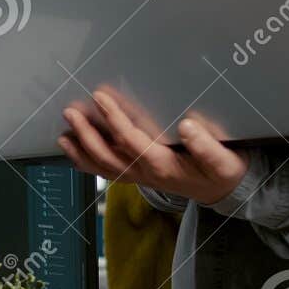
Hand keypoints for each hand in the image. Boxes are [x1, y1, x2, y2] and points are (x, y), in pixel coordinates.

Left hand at [58, 85, 248, 205]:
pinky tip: (74, 150)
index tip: (101, 97)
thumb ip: (207, 146)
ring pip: (105, 167)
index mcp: (165, 166)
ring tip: (63, 134)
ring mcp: (141, 177)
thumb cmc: (223, 171)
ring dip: (82, 150)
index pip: (132, 142)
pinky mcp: (139, 176)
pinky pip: (108, 171)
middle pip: (109, 157)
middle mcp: (147, 175)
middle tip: (70, 112)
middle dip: (87, 134)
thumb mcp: (224, 160)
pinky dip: (87, 162)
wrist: (225, 190)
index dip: (115, 119)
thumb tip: (187, 126)